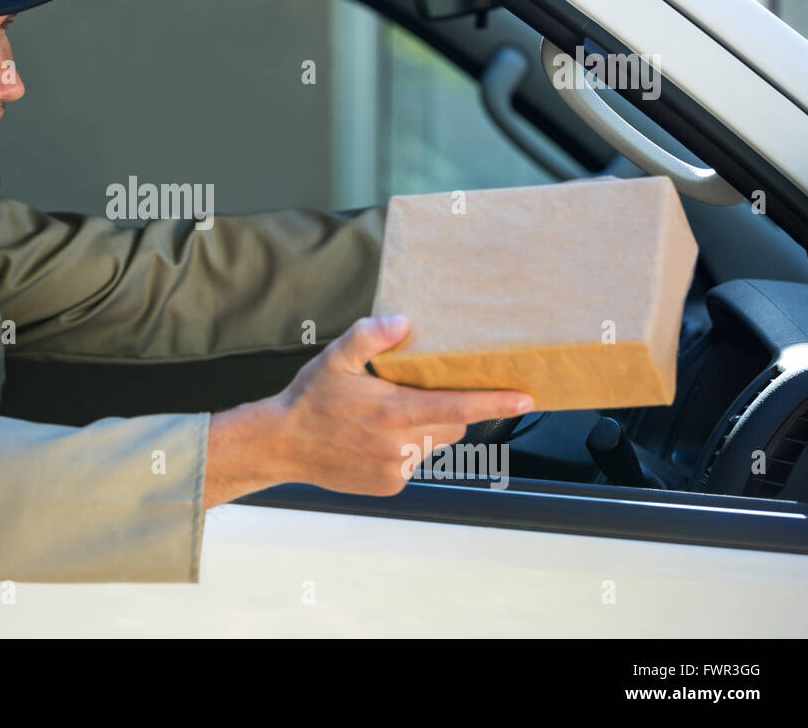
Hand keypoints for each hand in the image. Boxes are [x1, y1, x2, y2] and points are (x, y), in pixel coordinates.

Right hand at [265, 315, 532, 495]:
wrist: (282, 446)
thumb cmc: (309, 400)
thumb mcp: (334, 358)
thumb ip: (369, 337)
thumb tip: (402, 323)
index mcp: (392, 411)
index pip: (456, 408)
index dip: (494, 403)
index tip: (525, 398)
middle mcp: (399, 445)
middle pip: (452, 426)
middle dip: (446, 410)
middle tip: (414, 395)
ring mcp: (396, 469)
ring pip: (433, 445)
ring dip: (424, 430)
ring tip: (385, 419)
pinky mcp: (389, 485)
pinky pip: (415, 463)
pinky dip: (406, 449)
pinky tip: (375, 439)